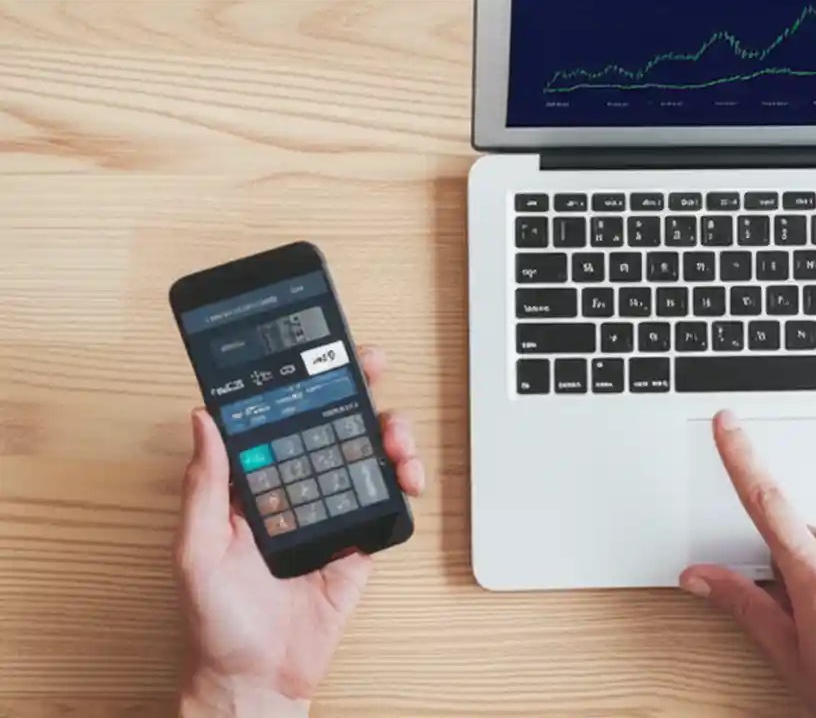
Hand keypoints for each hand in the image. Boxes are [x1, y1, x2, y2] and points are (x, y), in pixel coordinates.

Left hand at [176, 346, 425, 716]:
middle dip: (356, 390)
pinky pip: (386, 502)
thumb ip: (203, 486)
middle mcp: (293, 490)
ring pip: (365, 455)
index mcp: (250, 485)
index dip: (300, 381)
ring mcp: (329, 514)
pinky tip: (404, 477)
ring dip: (387, 435)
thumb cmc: (217, 624)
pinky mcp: (359, 542)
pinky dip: (402, 483)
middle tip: (371, 368)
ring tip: (395, 438)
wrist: (260, 679)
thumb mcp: (196, 550)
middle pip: (331, 425)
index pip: (278, 419)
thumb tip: (202, 422)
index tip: (316, 351)